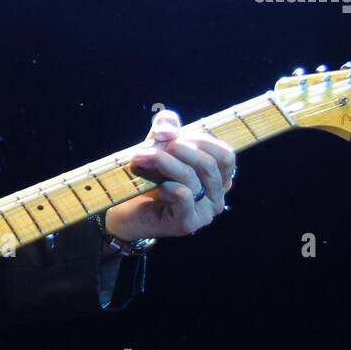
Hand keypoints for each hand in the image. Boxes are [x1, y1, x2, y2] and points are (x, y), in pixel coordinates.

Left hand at [104, 108, 236, 241]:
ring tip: (139, 157)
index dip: (201, 140)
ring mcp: (205, 213)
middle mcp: (217, 197)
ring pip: (191, 178)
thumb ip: (167, 126)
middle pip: (208, 164)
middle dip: (178, 148)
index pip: (225, 155)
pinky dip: (166, 185)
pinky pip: (183, 196)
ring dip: (162, 162)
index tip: (173, 136)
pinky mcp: (187, 224)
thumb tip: (168, 130)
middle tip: (152, 145)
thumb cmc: (148, 175)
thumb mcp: (159, 143)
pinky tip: (155, 186)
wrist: (125, 208)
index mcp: (219, 178)